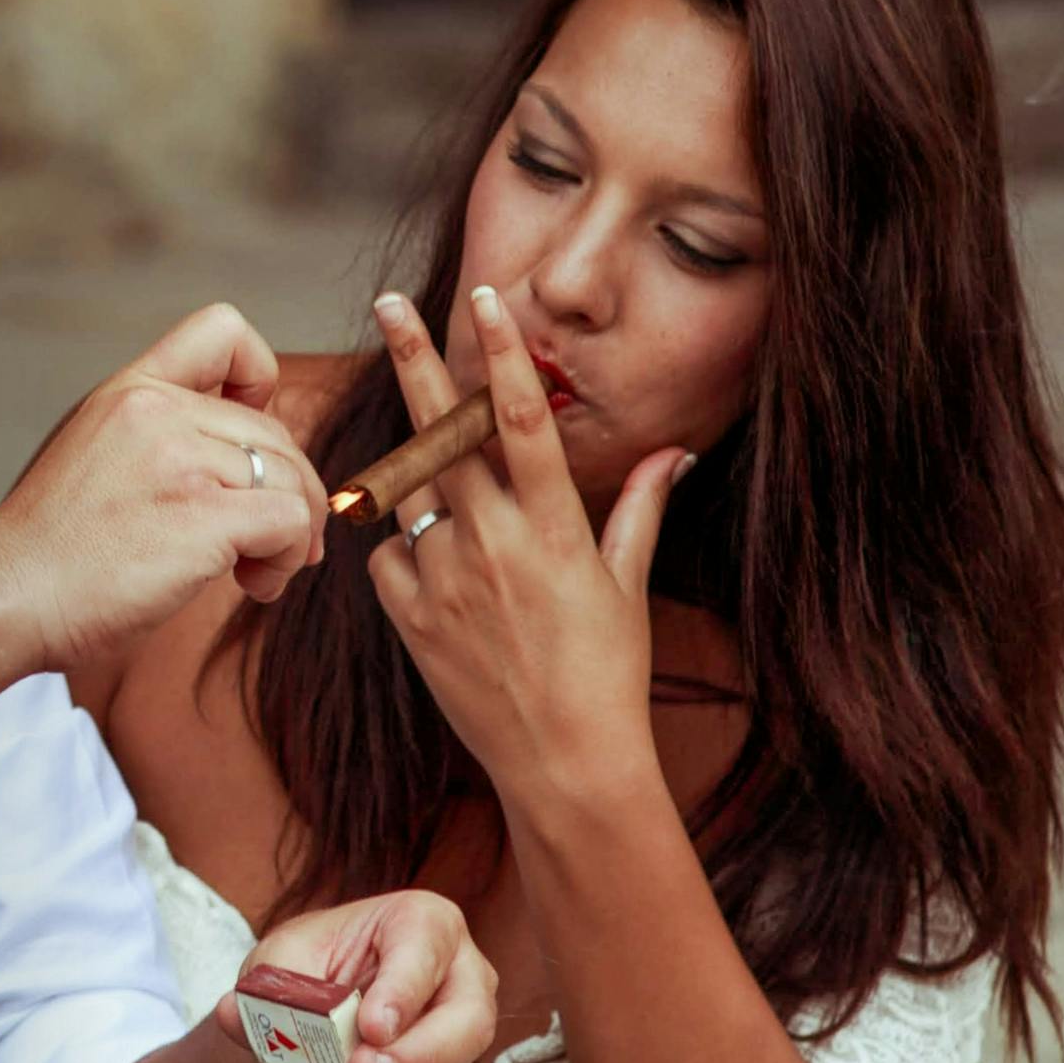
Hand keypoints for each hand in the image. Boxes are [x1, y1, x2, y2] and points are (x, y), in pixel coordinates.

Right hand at [0, 305, 325, 669]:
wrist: (5, 598)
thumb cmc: (48, 551)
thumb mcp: (93, 457)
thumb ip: (156, 441)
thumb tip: (244, 465)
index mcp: (128, 392)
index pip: (223, 330)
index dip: (260, 379)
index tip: (245, 438)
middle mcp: (156, 412)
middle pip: (274, 431)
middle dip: (287, 489)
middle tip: (262, 544)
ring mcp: (180, 460)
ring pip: (292, 479)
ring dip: (291, 535)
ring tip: (255, 572)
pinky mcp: (203, 516)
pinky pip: (292, 520)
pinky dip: (289, 558)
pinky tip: (254, 583)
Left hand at [217, 888, 495, 1062]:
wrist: (313, 998)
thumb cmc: (310, 962)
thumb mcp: (281, 958)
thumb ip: (263, 988)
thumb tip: (235, 1014)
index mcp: (425, 924)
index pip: (427, 951)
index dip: (404, 991)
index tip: (373, 1027)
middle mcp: (457, 978)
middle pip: (466, 1024)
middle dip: (413, 1059)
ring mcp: (454, 1035)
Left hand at [362, 284, 684, 818]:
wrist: (563, 763)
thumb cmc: (607, 673)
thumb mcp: (629, 585)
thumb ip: (641, 507)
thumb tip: (674, 452)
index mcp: (554, 527)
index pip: (521, 421)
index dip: (500, 355)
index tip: (484, 299)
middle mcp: (493, 542)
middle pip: (443, 433)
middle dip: (416, 361)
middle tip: (390, 304)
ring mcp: (444, 578)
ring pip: (414, 495)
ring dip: (427, 484)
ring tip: (463, 524)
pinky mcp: (408, 617)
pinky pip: (390, 557)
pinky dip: (409, 553)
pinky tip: (446, 583)